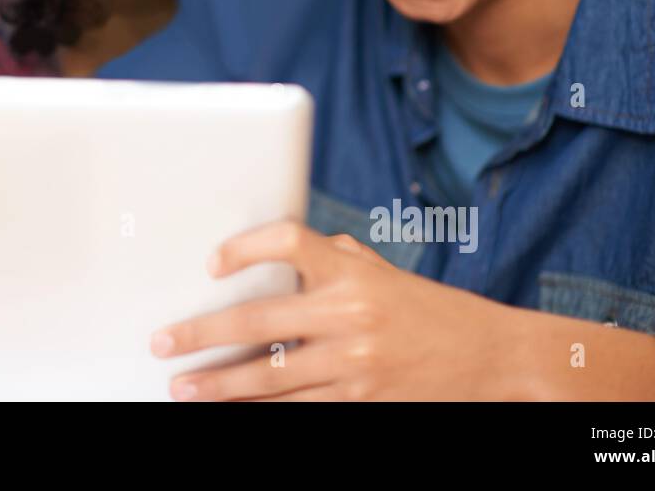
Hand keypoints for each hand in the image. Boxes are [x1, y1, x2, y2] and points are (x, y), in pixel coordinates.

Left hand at [149, 220, 520, 399]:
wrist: (492, 357)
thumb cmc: (428, 308)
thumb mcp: (383, 271)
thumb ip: (332, 257)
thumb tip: (272, 256)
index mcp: (352, 272)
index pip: (286, 242)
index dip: (243, 248)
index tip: (211, 263)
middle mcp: (350, 315)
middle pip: (257, 321)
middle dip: (200, 334)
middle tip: (162, 342)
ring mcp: (355, 364)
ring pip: (269, 378)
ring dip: (218, 385)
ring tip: (182, 387)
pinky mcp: (362, 401)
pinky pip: (299, 411)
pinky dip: (261, 412)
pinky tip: (231, 412)